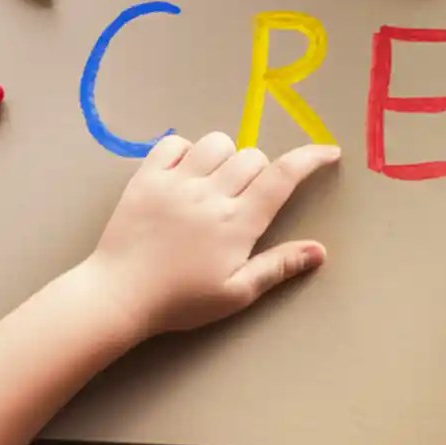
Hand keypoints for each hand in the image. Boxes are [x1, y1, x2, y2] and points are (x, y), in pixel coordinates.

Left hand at [81, 132, 339, 337]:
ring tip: (215, 182)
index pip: (283, 176)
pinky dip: (186, 151)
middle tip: (247, 198)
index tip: (328, 152)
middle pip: (253, 157)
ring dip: (226, 156)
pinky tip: (185, 174)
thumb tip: (320, 250)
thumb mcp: (236, 293)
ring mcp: (176, 182)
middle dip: (261, 170)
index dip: (310, 158)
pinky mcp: (146, 177)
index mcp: (237, 223)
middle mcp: (210, 195)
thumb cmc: (180, 301)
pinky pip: (174, 143)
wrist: (117, 297)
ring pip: (217, 143)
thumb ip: (278, 266)